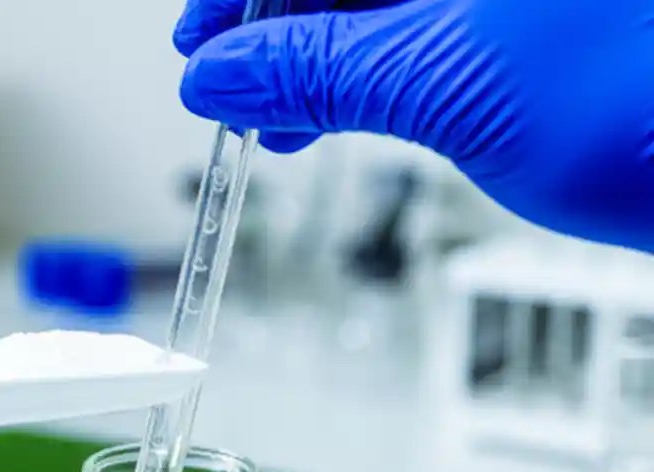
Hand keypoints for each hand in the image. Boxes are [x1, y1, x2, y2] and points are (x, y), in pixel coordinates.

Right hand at [174, 0, 653, 251]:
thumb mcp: (445, 84)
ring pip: (371, 3)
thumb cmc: (649, 109)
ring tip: (272, 119)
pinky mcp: (522, 22)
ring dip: (309, 57)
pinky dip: (362, 72)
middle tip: (227, 80)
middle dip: (271, 22)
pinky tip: (330, 115)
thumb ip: (317, 72)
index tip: (204, 40)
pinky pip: (413, 27)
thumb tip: (224, 73)